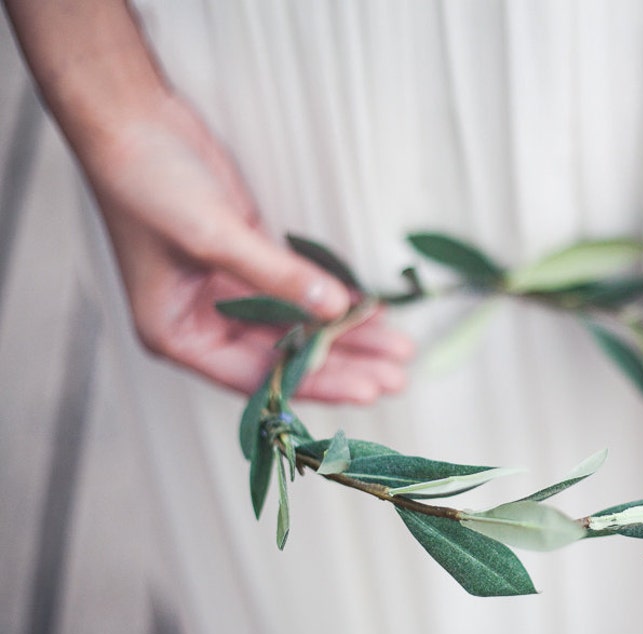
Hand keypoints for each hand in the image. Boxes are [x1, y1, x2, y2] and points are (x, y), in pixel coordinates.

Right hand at [80, 91, 412, 402]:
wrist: (131, 121)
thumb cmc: (149, 183)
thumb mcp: (213, 235)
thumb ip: (275, 276)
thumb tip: (333, 308)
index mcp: (178, 333)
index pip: (257, 378)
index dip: (316, 383)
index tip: (367, 389)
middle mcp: (203, 323)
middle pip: (283, 358)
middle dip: (342, 364)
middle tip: (397, 376)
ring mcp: (227, 294)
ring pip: (296, 328)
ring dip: (345, 336)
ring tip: (397, 348)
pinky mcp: (249, 262)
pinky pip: (297, 292)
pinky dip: (331, 300)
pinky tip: (368, 310)